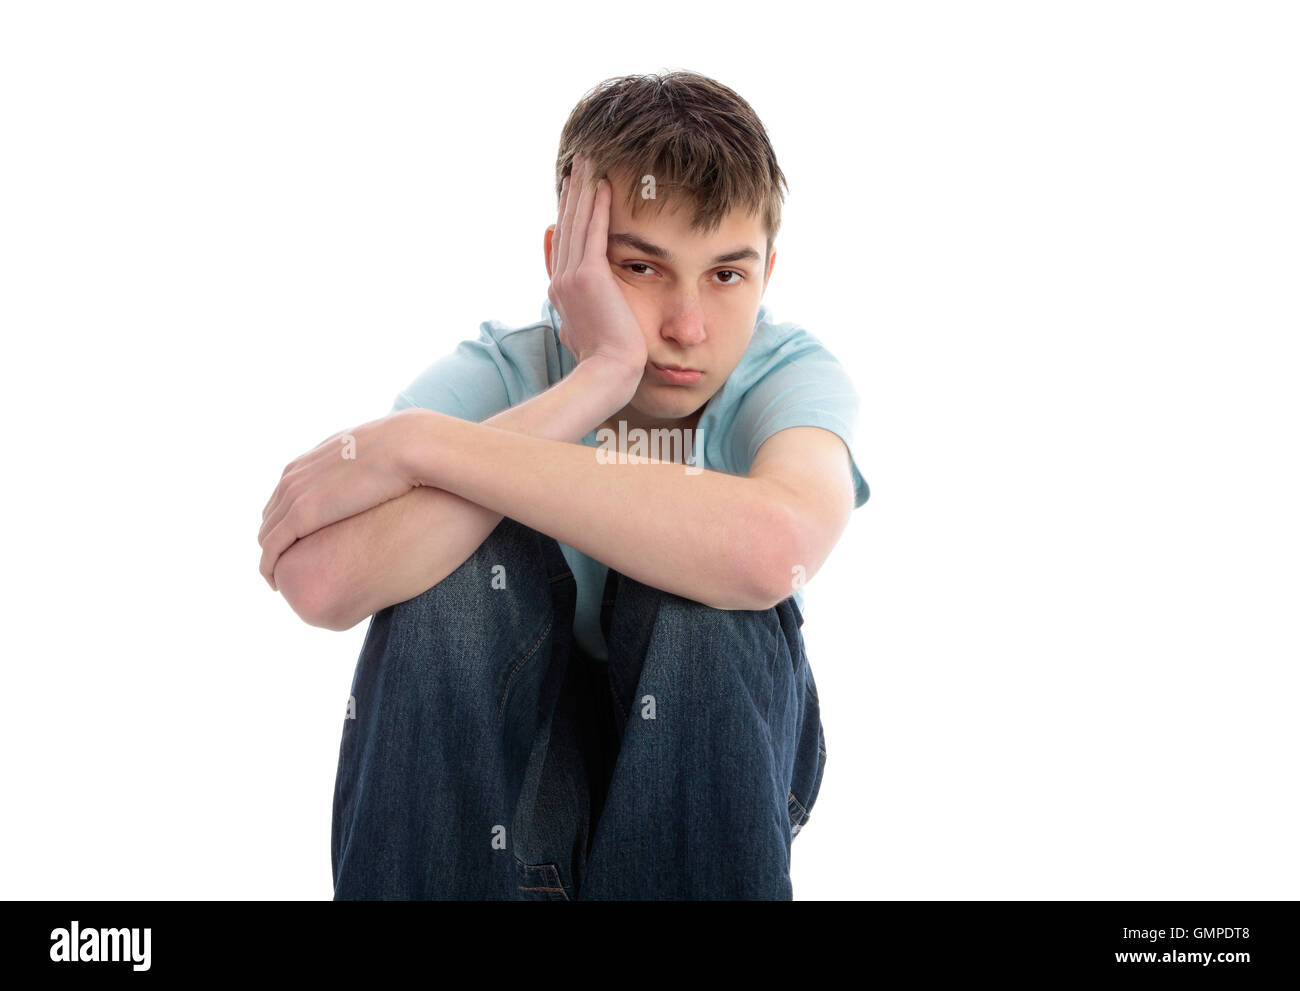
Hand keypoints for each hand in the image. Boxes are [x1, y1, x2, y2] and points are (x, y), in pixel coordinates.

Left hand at [258, 410, 422, 588]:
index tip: (300, 544)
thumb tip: (385, 482)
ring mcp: (294, 495)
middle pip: (271, 517)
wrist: (408, 446)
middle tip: (288, 567)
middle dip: (276, 542)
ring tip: (280, 581)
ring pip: (267, 535)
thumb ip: (368, 470)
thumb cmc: (406, 454)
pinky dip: (268, 567)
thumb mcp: (377, 460)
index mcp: (310, 462)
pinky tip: (275, 584)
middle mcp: (294, 477)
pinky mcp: (300, 515)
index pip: (285, 497)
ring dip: (270, 559)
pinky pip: (272, 548)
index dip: (288, 523)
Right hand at [549, 152, 647, 376]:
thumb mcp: (586, 333)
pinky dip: (598, 207)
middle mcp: (560, 281)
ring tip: (588, 162)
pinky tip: (604, 185)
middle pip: (566, 225)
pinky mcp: (590, 277)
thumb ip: (580, 312)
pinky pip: (594, 233)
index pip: (564, 243)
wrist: (609, 374)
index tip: (572, 189)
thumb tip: (574, 304)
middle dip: (572, 192)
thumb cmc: (607, 361)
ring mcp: (572, 278)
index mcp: (560, 292)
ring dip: (583, 189)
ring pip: (577, 223)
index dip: (567, 213)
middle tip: (578, 163)